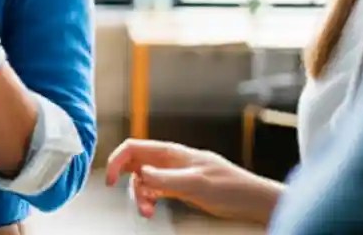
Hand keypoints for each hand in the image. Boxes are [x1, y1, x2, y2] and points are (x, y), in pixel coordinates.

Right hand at [105, 139, 279, 223]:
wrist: (252, 199)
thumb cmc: (230, 188)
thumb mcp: (196, 184)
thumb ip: (166, 178)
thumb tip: (140, 173)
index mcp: (172, 153)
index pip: (134, 148)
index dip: (117, 160)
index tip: (109, 181)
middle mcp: (170, 160)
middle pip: (135, 164)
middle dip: (129, 183)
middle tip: (138, 204)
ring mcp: (174, 173)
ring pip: (144, 179)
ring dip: (140, 196)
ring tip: (148, 212)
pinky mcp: (180, 186)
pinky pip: (155, 189)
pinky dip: (149, 199)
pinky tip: (152, 209)